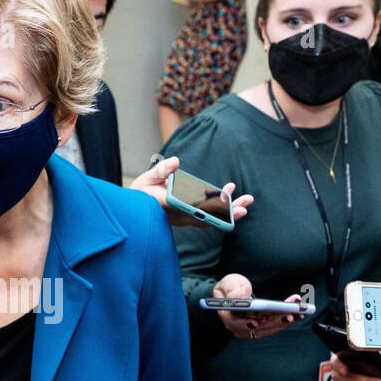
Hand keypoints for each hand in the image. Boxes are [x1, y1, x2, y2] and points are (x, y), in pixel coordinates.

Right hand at [128, 156, 253, 227]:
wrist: (134, 211)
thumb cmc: (140, 194)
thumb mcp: (146, 179)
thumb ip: (161, 170)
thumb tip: (176, 162)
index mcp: (170, 206)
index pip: (194, 208)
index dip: (212, 206)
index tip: (226, 199)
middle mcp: (180, 216)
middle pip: (208, 217)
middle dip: (228, 212)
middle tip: (245, 205)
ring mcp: (185, 219)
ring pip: (210, 218)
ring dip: (229, 211)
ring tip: (246, 201)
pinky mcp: (187, 218)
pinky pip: (206, 217)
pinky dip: (220, 210)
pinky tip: (229, 198)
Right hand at [211, 274, 301, 340]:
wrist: (231, 293)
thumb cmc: (228, 288)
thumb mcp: (227, 284)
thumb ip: (232, 290)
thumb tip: (240, 299)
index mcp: (228, 317)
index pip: (237, 323)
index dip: (246, 323)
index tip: (256, 321)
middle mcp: (240, 327)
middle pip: (259, 327)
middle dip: (276, 320)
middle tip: (290, 314)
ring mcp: (252, 329)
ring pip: (270, 328)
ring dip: (285, 320)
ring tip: (299, 312)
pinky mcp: (262, 328)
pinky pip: (275, 326)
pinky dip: (286, 318)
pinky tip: (298, 312)